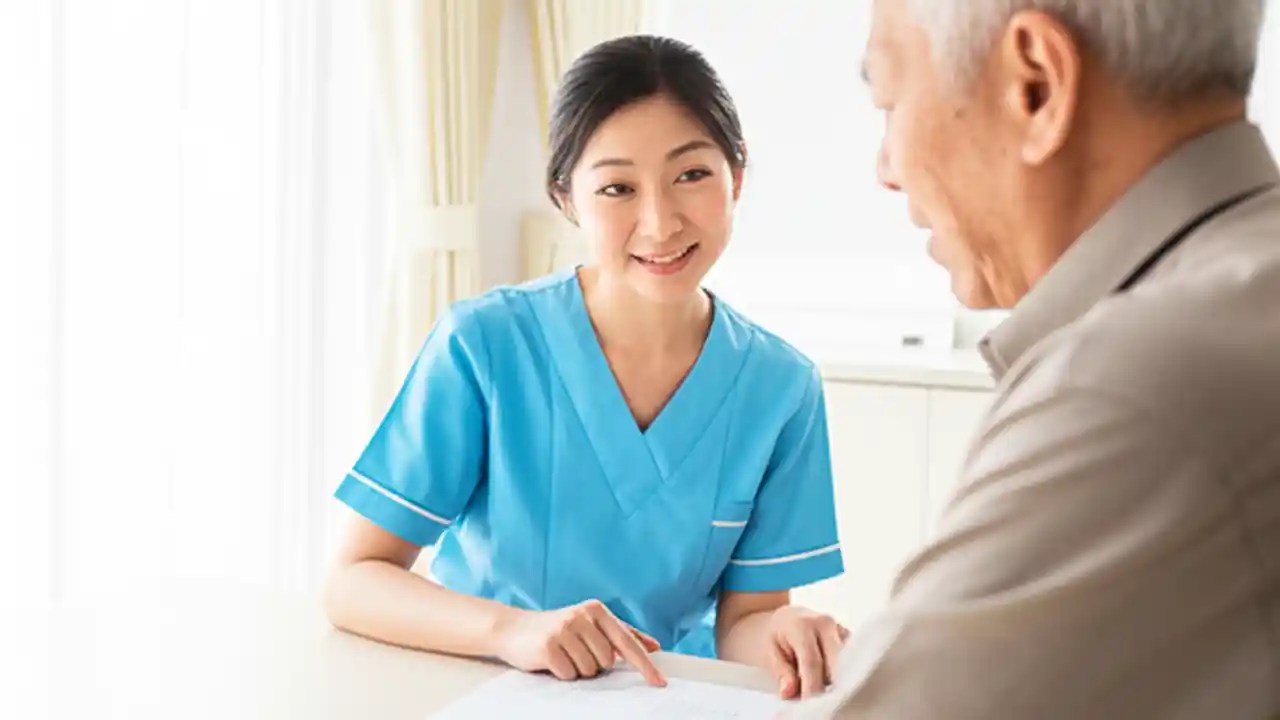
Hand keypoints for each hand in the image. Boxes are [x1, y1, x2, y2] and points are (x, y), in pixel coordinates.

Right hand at [494, 600, 666, 685]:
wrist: (514, 629)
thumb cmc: (558, 630)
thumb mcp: (590, 625)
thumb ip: (622, 633)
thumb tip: (654, 645)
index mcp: (596, 610)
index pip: (627, 641)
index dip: (645, 664)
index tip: (659, 682)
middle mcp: (581, 616)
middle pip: (607, 661)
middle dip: (594, 664)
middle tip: (575, 652)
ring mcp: (564, 629)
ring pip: (589, 670)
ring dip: (578, 669)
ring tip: (563, 654)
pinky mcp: (548, 645)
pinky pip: (570, 674)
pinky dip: (563, 673)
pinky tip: (552, 660)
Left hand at [765, 606, 847, 699]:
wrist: (788, 618)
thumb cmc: (777, 635)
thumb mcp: (769, 651)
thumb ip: (780, 672)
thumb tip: (789, 692)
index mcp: (802, 624)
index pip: (812, 662)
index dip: (811, 687)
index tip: (808, 703)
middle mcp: (826, 623)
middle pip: (834, 664)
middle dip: (826, 685)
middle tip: (814, 699)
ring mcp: (841, 629)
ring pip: (844, 665)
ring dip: (832, 679)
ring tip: (813, 680)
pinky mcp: (850, 638)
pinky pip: (849, 661)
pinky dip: (839, 673)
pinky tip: (826, 675)